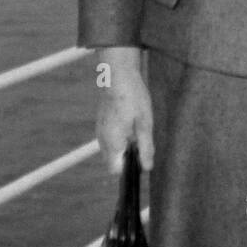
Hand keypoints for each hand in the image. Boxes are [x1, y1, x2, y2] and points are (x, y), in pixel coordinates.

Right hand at [95, 47, 153, 173]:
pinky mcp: (101, 123)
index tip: (140, 157)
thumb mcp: (145, 123)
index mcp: (112, 143)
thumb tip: (147, 168)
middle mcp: (102, 140)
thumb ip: (146, 147)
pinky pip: (110, 137)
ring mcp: (99, 131)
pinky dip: (120, 134)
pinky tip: (129, 118)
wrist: (117, 75)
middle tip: (140, 135)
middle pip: (114, 160)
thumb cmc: (133, 98)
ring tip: (135, 123)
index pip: (115, 171)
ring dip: (124, 143)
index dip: (128, 168)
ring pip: (112, 148)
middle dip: (127, 154)